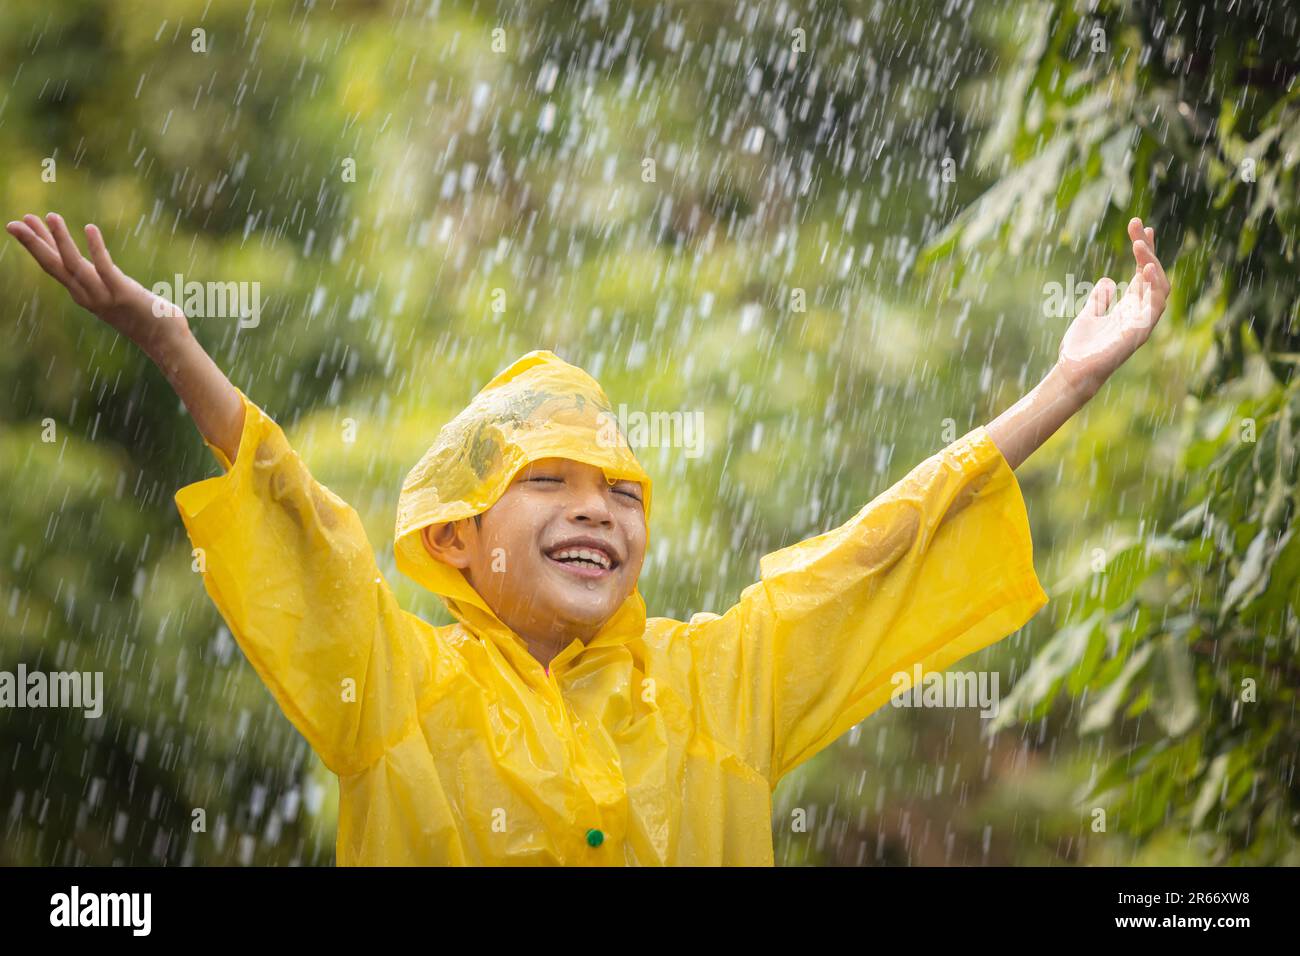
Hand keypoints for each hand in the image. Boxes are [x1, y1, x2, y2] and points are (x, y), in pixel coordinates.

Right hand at [5, 212, 187, 356]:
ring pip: (74, 265)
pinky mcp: (123, 293)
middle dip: (32, 244)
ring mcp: (103, 296)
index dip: (38, 243)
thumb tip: (87, 264)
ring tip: (50, 216)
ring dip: (61, 240)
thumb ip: (100, 278)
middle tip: (13, 222)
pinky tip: (90, 228)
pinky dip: (96, 248)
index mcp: (82, 294)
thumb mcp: (113, 292)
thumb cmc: (143, 314)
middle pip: (53, 266)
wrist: (164, 341)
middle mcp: (87, 296)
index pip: (54, 265)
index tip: (23, 221)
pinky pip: (105, 268)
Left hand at [1055, 217, 1170, 399]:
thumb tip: (1109, 281)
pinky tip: (1145, 268)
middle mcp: (1139, 313)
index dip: (1143, 251)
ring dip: (1151, 263)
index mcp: (1128, 308)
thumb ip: (1100, 299)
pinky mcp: (1140, 332)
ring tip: (1139, 243)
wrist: (1072, 373)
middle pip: (1152, 275)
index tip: (1139, 227)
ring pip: (1158, 287)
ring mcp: (1142, 322)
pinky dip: (1154, 286)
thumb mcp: (1088, 315)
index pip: (1142, 273)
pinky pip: (1155, 306)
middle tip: (1137, 225)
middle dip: (1147, 249)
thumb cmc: (1080, 350)